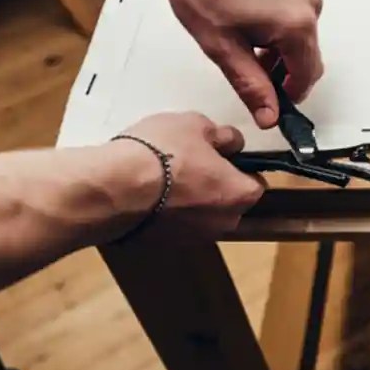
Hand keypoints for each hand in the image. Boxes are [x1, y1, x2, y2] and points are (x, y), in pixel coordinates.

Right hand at [109, 112, 264, 241]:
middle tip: (193, 162)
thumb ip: (223, 137)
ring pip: (201, 215)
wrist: (114, 188)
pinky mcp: (164, 245)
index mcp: (241, 195)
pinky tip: (149, 193)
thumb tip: (233, 143)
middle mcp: (225, 223)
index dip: (240, 167)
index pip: (255, 183)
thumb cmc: (164, 151)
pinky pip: (174, 224)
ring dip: (191, 200)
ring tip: (166, 176)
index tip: (222, 154)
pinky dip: (168, 212)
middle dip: (216, 185)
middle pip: (229, 202)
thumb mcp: (197, 125)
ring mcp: (194, 238)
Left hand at [155, 0, 323, 128]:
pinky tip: (247, 16)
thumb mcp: (223, 47)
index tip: (271, 102)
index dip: (288, 96)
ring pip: (301, 32)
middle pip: (307, 55)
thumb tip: (269, 114)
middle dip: (283, 70)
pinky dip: (278, 21)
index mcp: (297, 23)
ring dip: (279, 45)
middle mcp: (309, 2)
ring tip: (242, 39)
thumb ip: (251, 86)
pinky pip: (296, 9)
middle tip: (249, 71)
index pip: (307, 77)